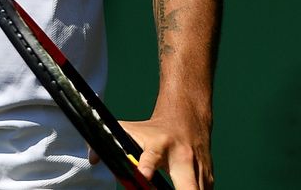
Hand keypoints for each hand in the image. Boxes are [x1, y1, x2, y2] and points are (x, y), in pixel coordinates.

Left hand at [90, 110, 212, 189]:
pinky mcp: (208, 176)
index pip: (151, 158)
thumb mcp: (130, 130)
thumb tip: (92, 159)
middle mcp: (182, 157)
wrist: (187, 117)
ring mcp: (198, 168)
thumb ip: (110, 141)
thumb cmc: (153, 130)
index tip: (142, 175)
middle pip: (188, 186)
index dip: (146, 167)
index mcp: (158, 145)